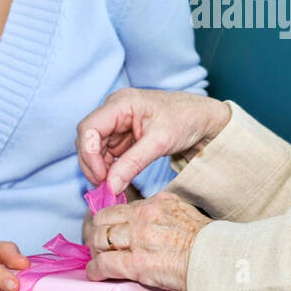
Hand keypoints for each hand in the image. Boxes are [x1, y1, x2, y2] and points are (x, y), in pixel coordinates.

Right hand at [76, 88, 231, 194]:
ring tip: (112, 187)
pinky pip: (107, 154)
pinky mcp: (123, 136)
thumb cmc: (185, 120)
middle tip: (104, 188)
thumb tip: (110, 186)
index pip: (89, 128)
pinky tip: (117, 180)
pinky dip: (110, 169)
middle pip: (88, 139)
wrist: (202, 119)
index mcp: (121, 103)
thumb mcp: (159, 143)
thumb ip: (133, 163)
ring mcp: (118, 124)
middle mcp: (114, 111)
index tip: (100, 177)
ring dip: (100, 168)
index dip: (88, 154)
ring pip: (96, 149)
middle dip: (92, 164)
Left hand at [83, 191, 210, 290]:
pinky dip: (96, 270)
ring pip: (100, 239)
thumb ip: (166, 215)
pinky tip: (95, 274)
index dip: (111, 220)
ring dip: (96, 251)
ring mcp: (140, 238)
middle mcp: (146, 215)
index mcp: (159, 202)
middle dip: (97, 232)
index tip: (108, 230)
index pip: (122, 207)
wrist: (220, 262)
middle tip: (97, 245)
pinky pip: (105, 264)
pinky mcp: (137, 263)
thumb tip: (153, 225)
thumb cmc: (210, 244)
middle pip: (105, 220)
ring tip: (97, 260)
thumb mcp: (187, 215)